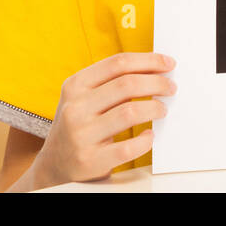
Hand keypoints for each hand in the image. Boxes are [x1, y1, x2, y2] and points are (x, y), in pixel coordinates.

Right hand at [31, 51, 175, 188]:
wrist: (54, 165)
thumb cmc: (79, 124)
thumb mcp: (83, 97)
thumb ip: (112, 82)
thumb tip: (156, 69)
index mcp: (75, 85)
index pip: (118, 63)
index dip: (148, 60)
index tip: (168, 63)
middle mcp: (75, 108)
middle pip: (127, 84)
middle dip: (157, 82)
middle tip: (171, 87)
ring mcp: (81, 135)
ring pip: (130, 112)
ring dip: (154, 108)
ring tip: (162, 109)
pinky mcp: (90, 160)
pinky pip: (128, 147)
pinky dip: (145, 140)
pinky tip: (149, 136)